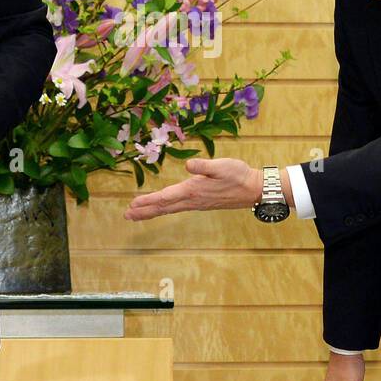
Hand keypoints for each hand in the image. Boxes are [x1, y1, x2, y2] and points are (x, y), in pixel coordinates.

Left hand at [123, 157, 267, 220]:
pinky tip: (162, 209)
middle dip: (144, 211)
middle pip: (163, 208)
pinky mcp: (201, 203)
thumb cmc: (238, 175)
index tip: (132, 205)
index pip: (165, 197)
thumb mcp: (222, 166)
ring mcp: (196, 204)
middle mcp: (192, 200)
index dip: (147, 201)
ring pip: (169, 209)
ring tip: (136, 215)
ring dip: (152, 212)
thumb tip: (188, 164)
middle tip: (126, 216)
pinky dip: (164, 209)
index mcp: (193, 190)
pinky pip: (177, 208)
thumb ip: (204, 166)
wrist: (254, 189)